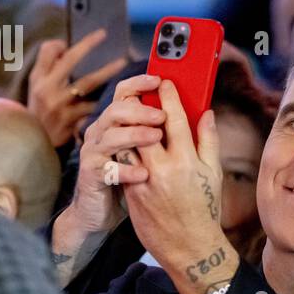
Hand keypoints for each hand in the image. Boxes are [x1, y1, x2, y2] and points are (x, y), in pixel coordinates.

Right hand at [26, 30, 127, 146]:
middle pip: (69, 61)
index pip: (48, 52)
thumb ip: (48, 65)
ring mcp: (61, 106)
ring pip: (87, 82)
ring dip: (106, 71)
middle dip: (86, 45)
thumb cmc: (40, 110)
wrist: (37, 143)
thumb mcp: (37, 86)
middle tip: (104, 34)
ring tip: (124, 62)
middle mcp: (48, 90)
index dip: (62, 42)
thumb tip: (62, 43)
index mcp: (39, 79)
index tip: (86, 33)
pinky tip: (124, 94)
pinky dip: (108, 99)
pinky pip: (94, 106)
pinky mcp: (73, 121)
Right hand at [62, 72, 165, 236]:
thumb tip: (202, 112)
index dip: (139, 84)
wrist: (99, 213)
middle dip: (140, 110)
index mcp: (119, 123)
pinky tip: (143, 174)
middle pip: (117, 110)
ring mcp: (95, 153)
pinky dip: (125, 170)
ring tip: (156, 137)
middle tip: (162, 115)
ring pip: (110, 136)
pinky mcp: (91, 175)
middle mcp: (103, 132)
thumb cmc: (131, 181)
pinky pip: (106, 168)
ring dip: (134, 134)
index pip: (125, 94)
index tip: (160, 80)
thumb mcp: (152, 155)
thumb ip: (170, 133)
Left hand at [125, 80, 238, 293]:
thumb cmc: (204, 210)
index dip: (167, 97)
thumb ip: (209, 141)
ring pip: (128, 142)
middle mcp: (162, 169)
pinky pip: (123, 163)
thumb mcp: (213, 175)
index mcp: (186, 162)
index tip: (164, 83)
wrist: (188, 247)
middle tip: (142, 92)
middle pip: (144, 125)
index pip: (173, 119)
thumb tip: (207, 114)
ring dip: (128, 126)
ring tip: (133, 115)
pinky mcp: (130, 191)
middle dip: (142, 105)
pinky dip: (125, 148)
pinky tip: (128, 141)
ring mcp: (143, 181)